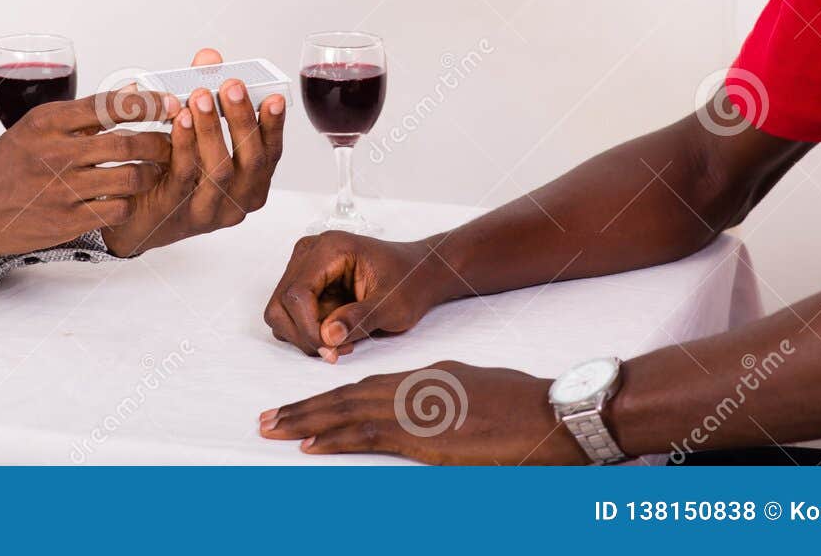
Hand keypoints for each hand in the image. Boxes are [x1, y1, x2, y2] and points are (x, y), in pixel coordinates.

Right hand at [0, 87, 177, 256]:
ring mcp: (62, 189)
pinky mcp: (66, 221)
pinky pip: (116, 210)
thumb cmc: (6, 164)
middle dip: (158, 142)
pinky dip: (129, 203)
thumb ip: (82, 114)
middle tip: (171, 142)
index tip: (168, 104)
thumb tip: (132, 92)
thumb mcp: (35, 127)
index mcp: (48, 122)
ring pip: (128, 177)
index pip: (110, 105)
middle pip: (126, 142)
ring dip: (150, 174)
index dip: (148, 104)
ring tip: (155, 171)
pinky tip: (127, 198)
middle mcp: (55, 153)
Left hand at [101, 48, 285, 255]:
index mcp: (250, 184)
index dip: (274, 126)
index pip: (271, 154)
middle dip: (242, 120)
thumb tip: (210, 59)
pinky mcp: (176, 214)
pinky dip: (184, 145)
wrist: (131, 213)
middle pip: (251, 162)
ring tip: (201, 96)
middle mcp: (235, 201)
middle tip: (231, 86)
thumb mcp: (194, 133)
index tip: (273, 98)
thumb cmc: (169, 172)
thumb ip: (204, 95)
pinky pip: (184, 177)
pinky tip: (179, 121)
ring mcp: (207, 211)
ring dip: (212, 129)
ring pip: (220, 170)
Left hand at [258, 361, 579, 464]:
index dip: (330, 396)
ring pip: (347, 412)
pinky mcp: (424, 436)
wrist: (552, 413)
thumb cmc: (526, 405)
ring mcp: (417, 409)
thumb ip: (445, 397)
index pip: (365, 385)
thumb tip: (425, 413)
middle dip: (304, 408)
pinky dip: (334, 438)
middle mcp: (414, 386)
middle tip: (268, 418)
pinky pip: (368, 436)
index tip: (301, 406)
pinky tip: (309, 444)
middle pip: (346, 395)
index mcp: (427, 375)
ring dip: (306, 422)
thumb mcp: (477, 391)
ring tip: (273, 429)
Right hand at [264, 230, 455, 360]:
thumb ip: (359, 319)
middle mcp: (310, 252)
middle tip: (336, 351)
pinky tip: (337, 334)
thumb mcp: (392, 306)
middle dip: (304, 335)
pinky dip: (307, 332)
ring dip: (305, 336)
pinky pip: (290, 314)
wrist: (420, 273)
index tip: (331, 350)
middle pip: (280, 304)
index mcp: (330, 248)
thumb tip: (326, 337)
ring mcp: (304, 266)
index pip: (296, 293)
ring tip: (340, 343)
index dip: (308, 328)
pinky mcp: (307, 282)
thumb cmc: (410, 282)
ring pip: (280, 312)